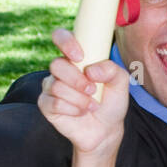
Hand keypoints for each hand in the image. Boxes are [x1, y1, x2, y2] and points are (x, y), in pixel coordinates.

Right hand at [38, 28, 128, 158]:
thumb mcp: (121, 82)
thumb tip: (90, 71)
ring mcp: (51, 86)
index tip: (79, 56)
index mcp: (77, 57)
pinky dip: (72, 109)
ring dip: (79, 98)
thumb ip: (112, 69)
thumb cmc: (111, 101)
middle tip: (92, 90)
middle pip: (56, 64)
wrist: (106, 129)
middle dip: (77, 80)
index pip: (61, 37)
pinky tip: (81, 112)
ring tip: (92, 105)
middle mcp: (61, 69)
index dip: (66, 42)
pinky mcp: (46, 104)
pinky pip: (54, 103)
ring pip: (56, 86)